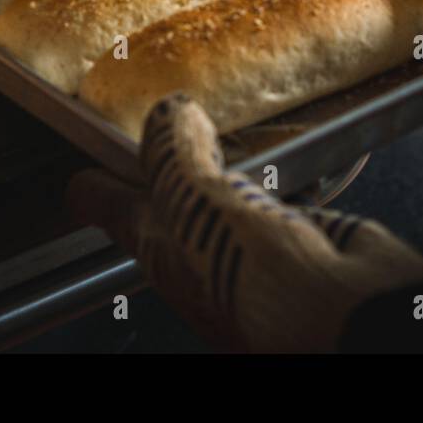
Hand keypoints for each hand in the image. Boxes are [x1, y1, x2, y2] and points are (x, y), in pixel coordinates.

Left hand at [67, 94, 422, 351]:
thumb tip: (166, 113)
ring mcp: (250, 250)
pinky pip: (280, 199)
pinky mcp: (300, 241)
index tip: (80, 174)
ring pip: (226, 197)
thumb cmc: (254, 279)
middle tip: (161, 125)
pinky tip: (286, 158)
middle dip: (164, 164)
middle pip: (168, 203)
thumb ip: (174, 152)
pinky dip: (280, 176)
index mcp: (158, 247)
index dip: (92, 186)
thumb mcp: (191, 198)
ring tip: (221, 130)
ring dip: (227, 164)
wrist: (342, 308)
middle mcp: (200, 254)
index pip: (109, 209)